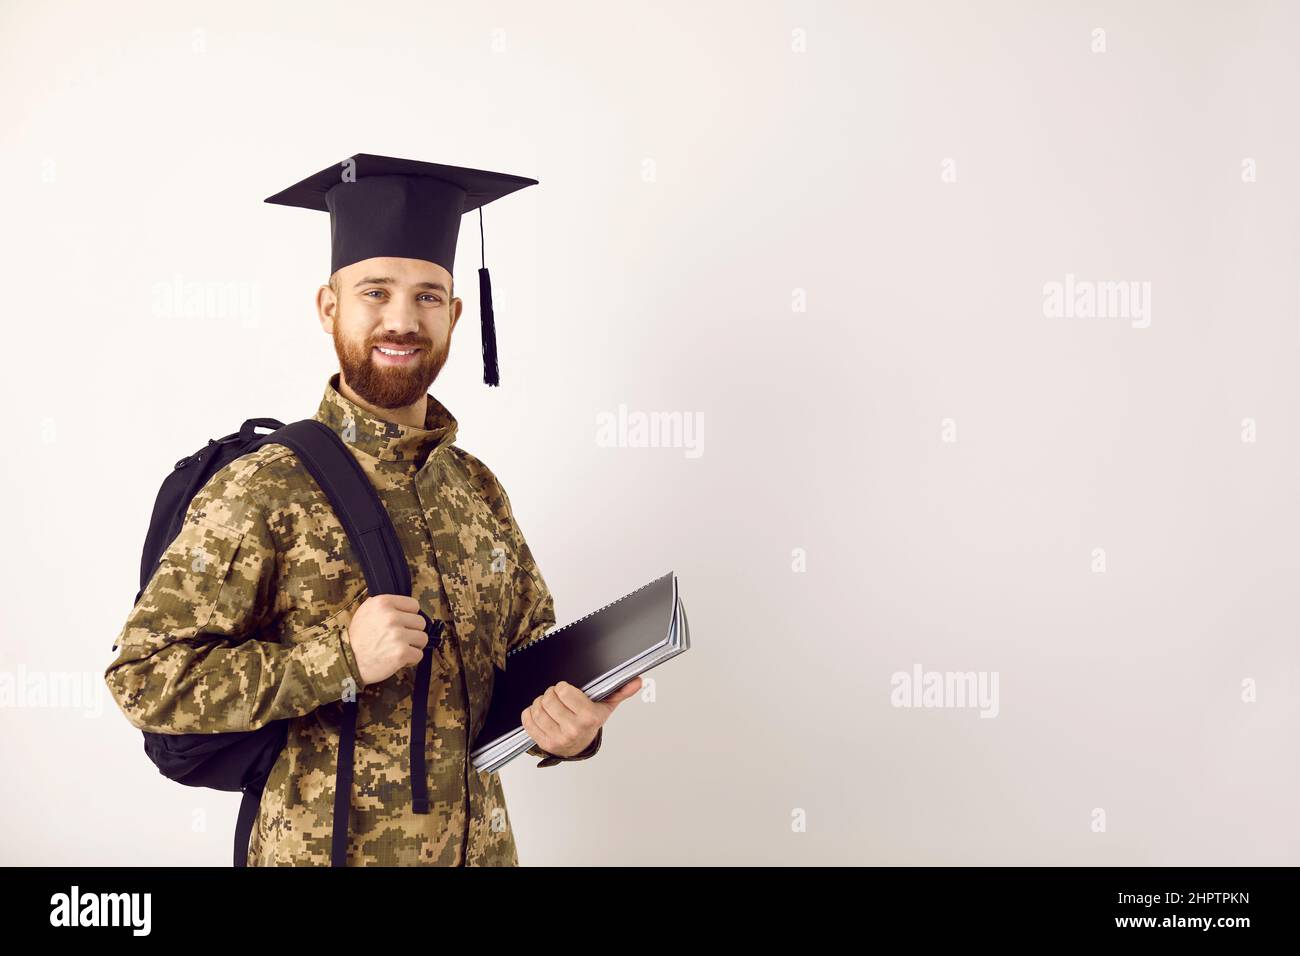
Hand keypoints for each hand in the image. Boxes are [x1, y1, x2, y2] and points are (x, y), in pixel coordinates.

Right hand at [346, 594, 427, 685]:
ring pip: (422, 638)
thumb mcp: (365, 611)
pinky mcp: (401, 653)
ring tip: (400, 648)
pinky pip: (419, 654)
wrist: (347, 661)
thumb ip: (383, 604)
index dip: (409, 616)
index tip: (402, 624)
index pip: (414, 605)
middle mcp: (391, 617)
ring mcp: (397, 635)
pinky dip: (411, 659)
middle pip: (420, 622)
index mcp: (383, 603)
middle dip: (412, 632)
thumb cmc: (357, 638)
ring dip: (413, 645)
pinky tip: (399, 659)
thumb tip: (400, 603)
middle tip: (399, 639)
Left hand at [521, 677, 641, 756]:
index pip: (564, 691)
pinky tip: (540, 713)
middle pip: (548, 699)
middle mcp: (572, 729)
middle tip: (556, 697)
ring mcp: (557, 738)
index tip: (566, 690)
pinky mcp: (544, 743)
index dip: (562, 687)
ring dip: (539, 703)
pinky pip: (528, 721)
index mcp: (588, 717)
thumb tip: (638, 681)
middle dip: (550, 694)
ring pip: (537, 709)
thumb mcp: (606, 705)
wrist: (580, 746)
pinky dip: (530, 713)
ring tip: (548, 705)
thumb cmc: (591, 722)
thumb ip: (621, 691)